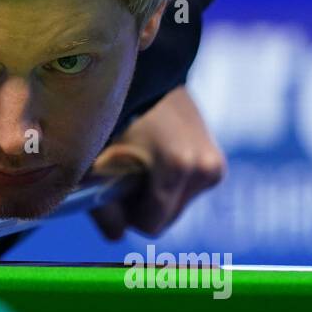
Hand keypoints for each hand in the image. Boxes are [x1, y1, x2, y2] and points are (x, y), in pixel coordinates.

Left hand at [89, 85, 224, 239]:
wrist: (147, 74)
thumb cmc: (112, 115)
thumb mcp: (95, 160)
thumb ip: (101, 205)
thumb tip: (115, 237)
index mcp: (179, 167)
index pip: (151, 224)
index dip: (125, 212)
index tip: (112, 185)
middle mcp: (205, 167)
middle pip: (166, 218)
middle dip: (142, 204)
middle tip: (122, 171)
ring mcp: (214, 165)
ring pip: (176, 207)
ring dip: (155, 194)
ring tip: (138, 159)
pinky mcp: (216, 162)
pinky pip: (185, 192)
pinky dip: (167, 183)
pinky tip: (154, 156)